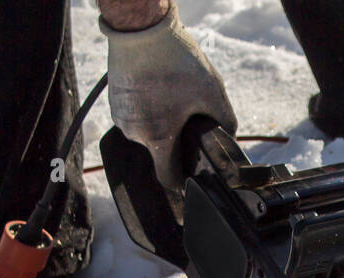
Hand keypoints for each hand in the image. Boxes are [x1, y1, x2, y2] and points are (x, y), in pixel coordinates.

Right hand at [100, 3, 237, 200]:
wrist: (142, 29)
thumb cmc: (176, 60)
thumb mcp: (212, 92)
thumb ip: (225, 124)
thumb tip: (228, 140)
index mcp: (156, 137)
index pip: (168, 179)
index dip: (182, 184)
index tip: (191, 181)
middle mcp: (134, 133)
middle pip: (159, 152)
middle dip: (175, 143)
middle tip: (189, 120)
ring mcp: (120, 117)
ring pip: (147, 133)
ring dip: (161, 124)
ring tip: (173, 99)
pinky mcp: (114, 102)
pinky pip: (136, 116)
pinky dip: (148, 110)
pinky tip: (159, 92)